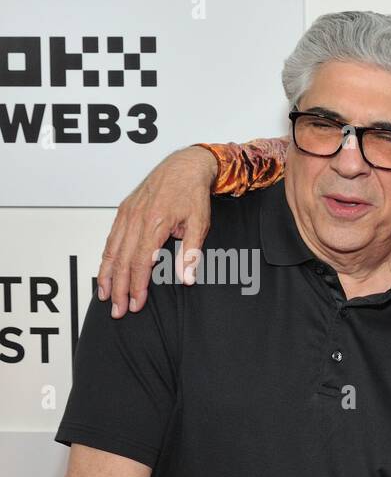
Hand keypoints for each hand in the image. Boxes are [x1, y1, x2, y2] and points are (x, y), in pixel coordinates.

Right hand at [99, 146, 218, 318]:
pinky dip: (106, 258)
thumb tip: (186, 278)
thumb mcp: (200, 223)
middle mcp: (136, 218)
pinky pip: (111, 239)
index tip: (136, 304)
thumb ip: (191, 252)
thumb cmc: (193, 193)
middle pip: (123, 261)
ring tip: (104, 297)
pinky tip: (105, 272)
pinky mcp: (124, 211)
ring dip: (107, 277)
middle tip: (118, 310)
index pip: (141, 262)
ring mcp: (127, 214)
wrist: (184, 165)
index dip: (137, 286)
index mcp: (155, 222)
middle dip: (119, 289)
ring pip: (112, 251)